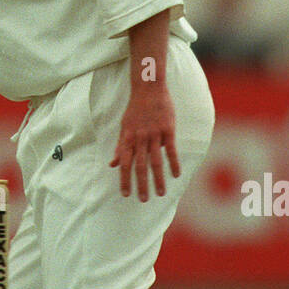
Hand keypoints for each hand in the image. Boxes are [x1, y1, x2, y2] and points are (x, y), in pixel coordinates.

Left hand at [110, 85, 180, 200]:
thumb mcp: (124, 127)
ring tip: (161, 193)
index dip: (125, 180)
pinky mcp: (167, 129)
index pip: (125, 164)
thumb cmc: (135, 110)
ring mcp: (154, 134)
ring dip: (158, 179)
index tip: (126, 194)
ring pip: (156, 161)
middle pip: (140, 166)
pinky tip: (176, 174)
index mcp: (128, 139)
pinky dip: (174, 163)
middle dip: (141, 184)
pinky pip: (171, 150)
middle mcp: (140, 138)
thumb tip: (112, 164)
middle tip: (144, 200)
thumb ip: (120, 147)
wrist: (148, 89)